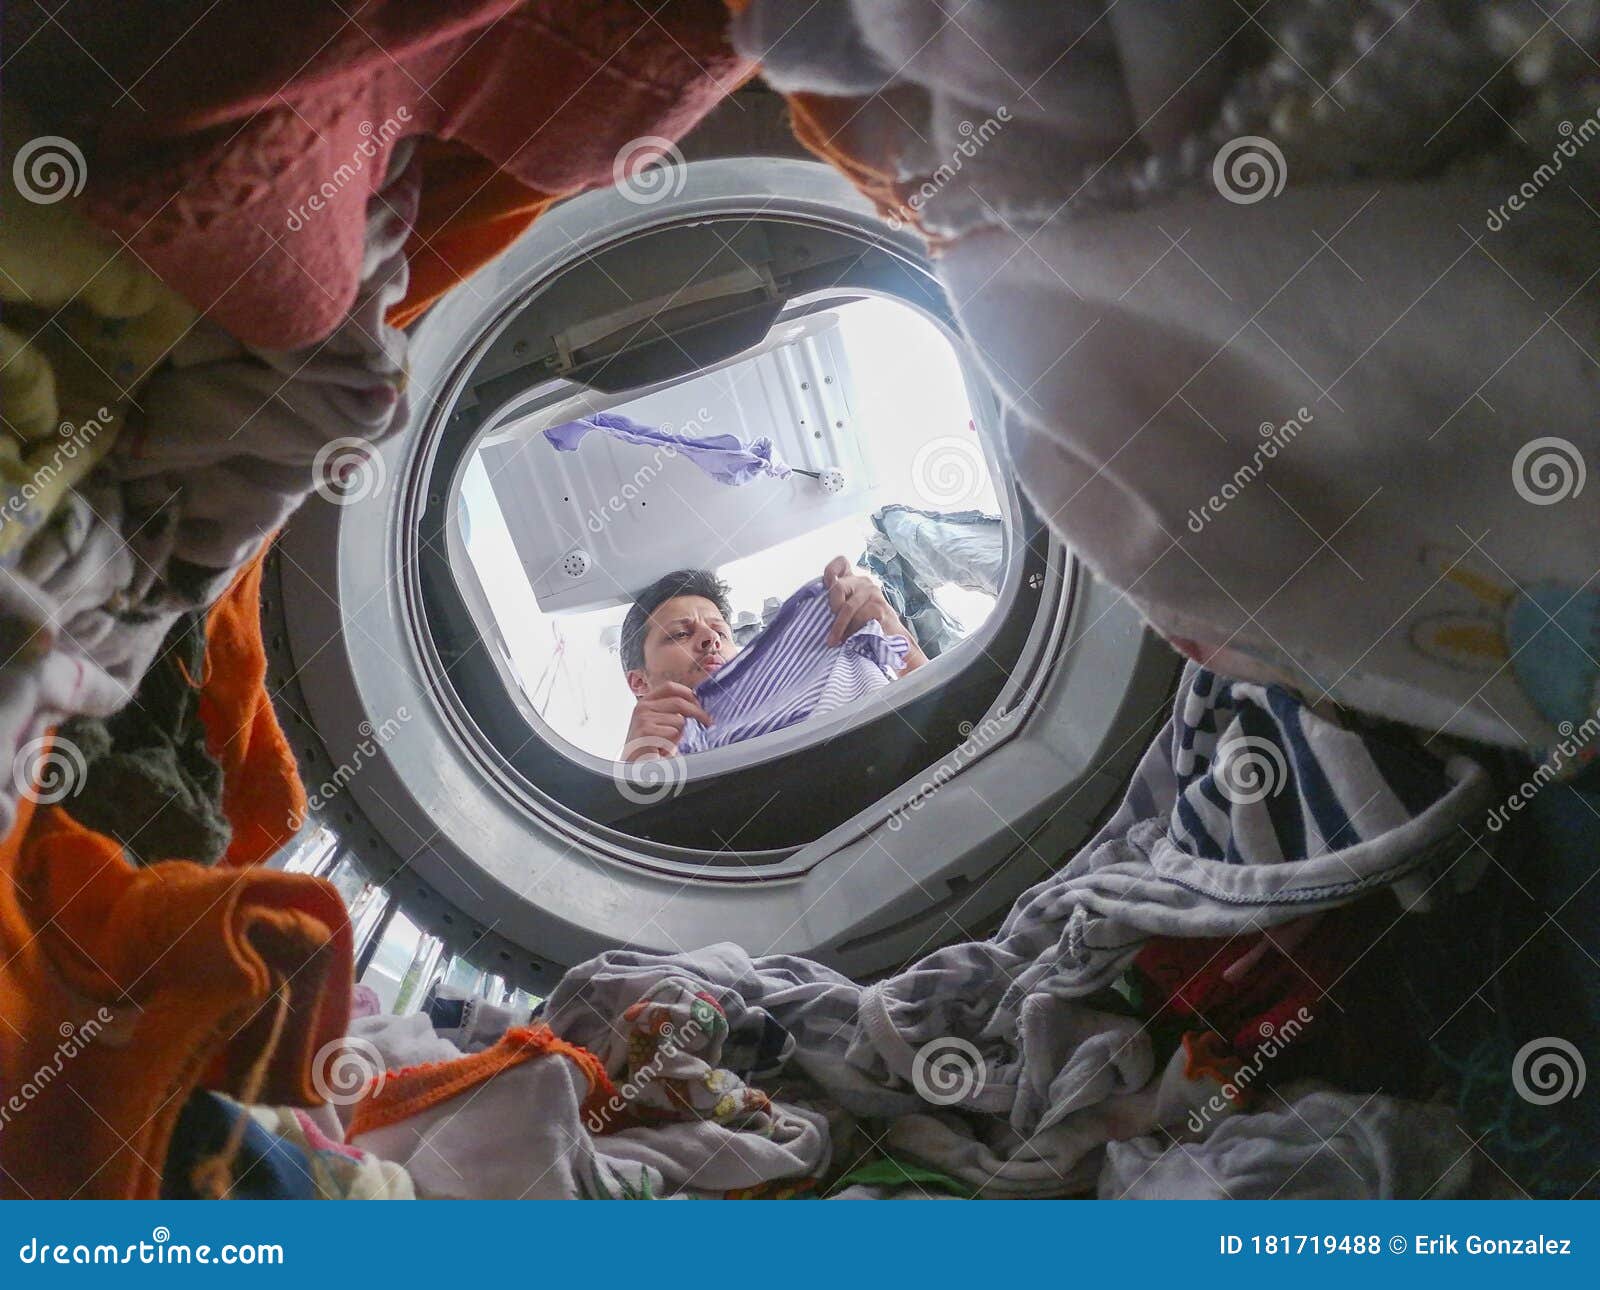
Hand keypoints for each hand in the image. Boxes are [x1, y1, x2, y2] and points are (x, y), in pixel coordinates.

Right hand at [621, 682, 711, 760]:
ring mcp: (643, 718)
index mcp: (646, 701)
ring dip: (679, 735)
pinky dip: (673, 743)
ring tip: (668, 745)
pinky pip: (673, 732)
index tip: (700, 704)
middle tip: (709, 722)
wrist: (635, 767)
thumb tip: (698, 705)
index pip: (670, 687)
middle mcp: (642, 707)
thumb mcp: (662, 724)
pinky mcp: (645, 730)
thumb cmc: (652, 747)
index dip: (688, 694)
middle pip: (679, 702)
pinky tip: (662, 750)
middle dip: (698, 712)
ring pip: (679, 720)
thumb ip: (673, 712)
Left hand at [821, 555, 927, 672]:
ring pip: (848, 607)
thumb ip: (836, 604)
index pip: (841, 563)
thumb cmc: (865, 627)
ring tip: (835, 641)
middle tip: (831, 623)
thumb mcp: (848, 612)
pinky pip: (860, 618)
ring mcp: (873, 593)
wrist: (892, 643)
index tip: (827, 587)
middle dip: (833, 608)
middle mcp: (863, 583)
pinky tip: (853, 639)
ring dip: (840, 626)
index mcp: (853, 581)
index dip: (831, 572)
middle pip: (838, 586)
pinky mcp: (880, 608)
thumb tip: (812, 606)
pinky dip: (853, 631)